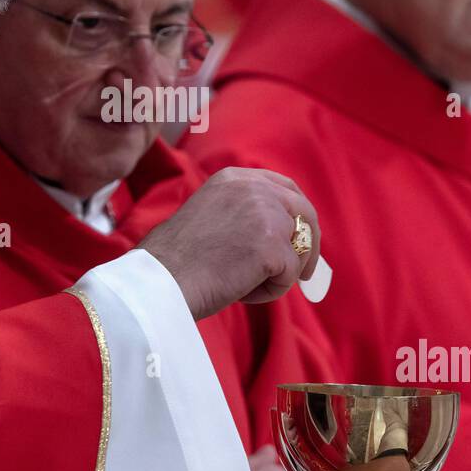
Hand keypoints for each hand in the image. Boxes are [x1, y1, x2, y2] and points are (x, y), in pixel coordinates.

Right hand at [139, 167, 320, 319]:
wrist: (162, 278)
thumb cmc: (175, 260)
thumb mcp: (210, 214)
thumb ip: (243, 213)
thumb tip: (280, 236)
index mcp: (235, 178)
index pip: (285, 188)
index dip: (298, 216)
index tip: (300, 239)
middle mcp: (254, 188)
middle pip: (304, 213)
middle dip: (308, 245)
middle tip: (305, 273)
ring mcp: (266, 214)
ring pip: (297, 249)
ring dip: (278, 273)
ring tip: (242, 284)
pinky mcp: (273, 245)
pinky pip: (289, 276)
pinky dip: (269, 291)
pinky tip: (241, 292)